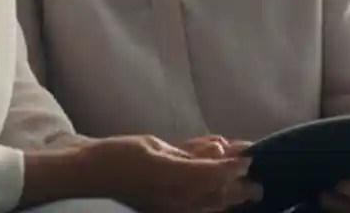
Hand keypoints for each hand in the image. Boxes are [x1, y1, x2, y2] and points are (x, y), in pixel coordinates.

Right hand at [80, 135, 261, 212]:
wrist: (90, 177)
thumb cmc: (119, 154)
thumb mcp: (155, 144)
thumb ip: (188, 151)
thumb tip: (220, 150)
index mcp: (175, 176)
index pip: (217, 173)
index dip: (236, 166)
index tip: (250, 157)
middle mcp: (178, 198)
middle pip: (220, 194)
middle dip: (241, 188)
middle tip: (259, 184)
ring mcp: (172, 209)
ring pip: (212, 207)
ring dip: (231, 200)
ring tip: (249, 193)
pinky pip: (197, 212)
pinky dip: (212, 205)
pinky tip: (220, 203)